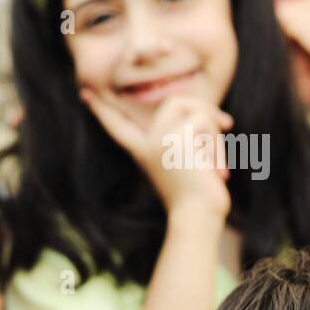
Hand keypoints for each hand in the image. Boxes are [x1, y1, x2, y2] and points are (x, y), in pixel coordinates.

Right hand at [82, 87, 232, 219]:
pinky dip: (218, 141)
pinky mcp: (177, 135)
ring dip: (213, 127)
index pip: (118, 125)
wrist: (196, 216)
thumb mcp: (182, 165)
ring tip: (216, 160)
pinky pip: (204, 119)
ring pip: (192, 105)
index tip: (85, 93)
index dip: (102, 110)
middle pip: (171, 101)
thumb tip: (210, 117)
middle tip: (225, 123)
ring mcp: (159, 138)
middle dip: (203, 105)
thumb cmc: (196, 198)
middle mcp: (145, 143)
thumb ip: (182, 142)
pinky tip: (216, 168)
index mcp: (142, 152)